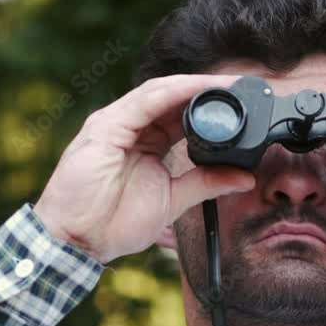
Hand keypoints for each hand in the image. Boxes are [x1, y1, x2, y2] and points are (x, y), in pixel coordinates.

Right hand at [34, 75, 255, 263]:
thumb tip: (244, 178)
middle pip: (174, 97)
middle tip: (247, 86)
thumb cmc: (112, 223)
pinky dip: (174, 93)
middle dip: (210, 90)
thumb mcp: (172, 201)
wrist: (77, 241)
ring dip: (197, 85)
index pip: (182, 113)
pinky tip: (199, 89)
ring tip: (230, 84)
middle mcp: (131, 126)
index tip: (248, 104)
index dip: (213, 105)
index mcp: (146, 141)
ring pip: (161, 92)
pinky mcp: (105, 127)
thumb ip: (206, 184)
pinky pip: (145, 102)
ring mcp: (116, 123)